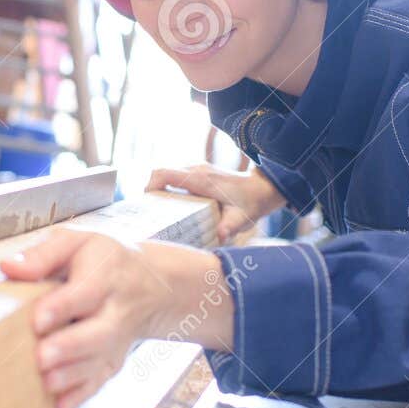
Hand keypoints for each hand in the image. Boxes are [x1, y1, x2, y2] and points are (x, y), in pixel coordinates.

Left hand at [0, 229, 230, 407]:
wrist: (152, 284)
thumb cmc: (103, 259)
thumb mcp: (78, 242)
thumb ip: (44, 254)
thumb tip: (8, 267)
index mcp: (106, 274)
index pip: (87, 291)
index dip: (63, 306)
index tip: (38, 319)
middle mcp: (116, 309)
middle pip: (99, 331)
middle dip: (71, 346)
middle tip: (41, 357)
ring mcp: (118, 338)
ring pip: (99, 359)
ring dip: (73, 374)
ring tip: (46, 382)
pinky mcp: (114, 358)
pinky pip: (102, 379)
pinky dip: (82, 394)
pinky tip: (60, 406)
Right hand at [147, 164, 286, 242]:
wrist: (262, 188)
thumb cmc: (251, 203)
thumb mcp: (242, 218)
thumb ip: (230, 227)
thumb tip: (220, 237)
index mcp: (201, 178)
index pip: (164, 173)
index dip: (149, 185)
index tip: (146, 203)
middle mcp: (195, 170)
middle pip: (160, 173)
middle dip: (150, 192)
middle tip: (149, 214)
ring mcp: (196, 170)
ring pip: (166, 175)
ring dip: (159, 191)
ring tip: (158, 214)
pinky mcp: (197, 174)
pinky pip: (175, 178)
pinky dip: (167, 190)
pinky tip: (172, 209)